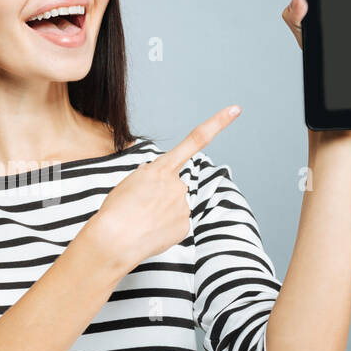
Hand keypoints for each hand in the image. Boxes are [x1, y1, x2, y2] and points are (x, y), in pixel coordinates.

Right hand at [80, 106, 241, 275]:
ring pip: (173, 205)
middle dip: (159, 195)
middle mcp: (178, 184)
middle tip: (139, 206)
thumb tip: (158, 180)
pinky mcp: (185, 226)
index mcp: (162, 168)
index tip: (235, 110)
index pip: (195, 140)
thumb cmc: (115, 210)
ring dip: (159, 212)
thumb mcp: (129, 181)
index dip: (218, 123)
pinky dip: (163, 227)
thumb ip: (149, 175)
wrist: (114, 240)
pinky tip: (149, 231)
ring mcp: (184, 206)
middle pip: (173, 185)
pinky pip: (175, 223)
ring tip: (141, 221)